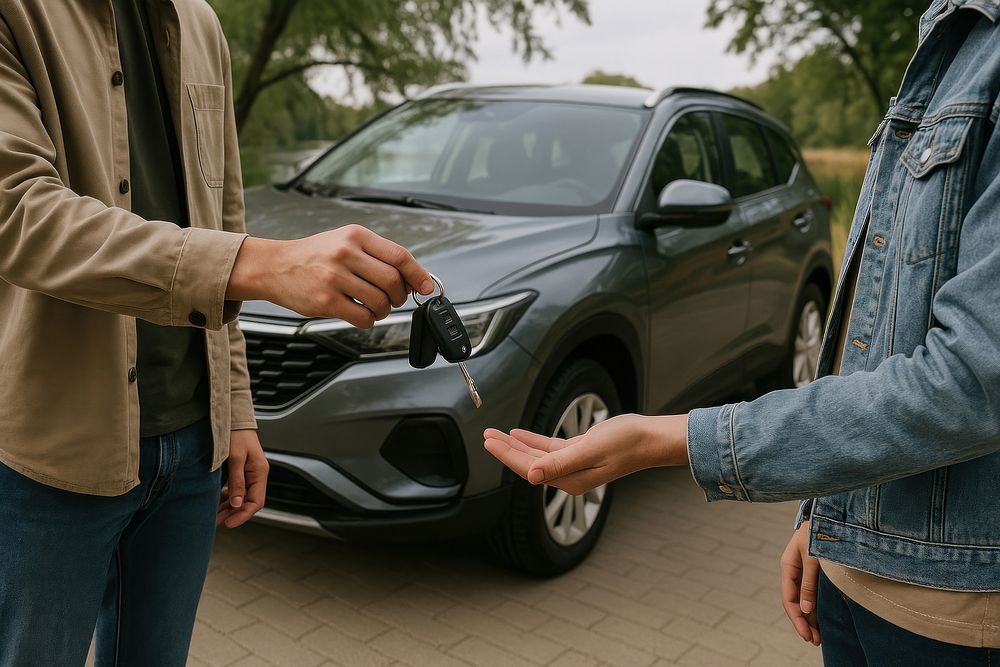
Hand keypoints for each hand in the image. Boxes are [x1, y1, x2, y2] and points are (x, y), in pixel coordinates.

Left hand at [217, 429, 268, 528]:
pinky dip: (227, 498)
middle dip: (234, 514)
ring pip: (241, 497)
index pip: (256, 502)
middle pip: (249, 502)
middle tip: (217, 522)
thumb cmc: (237, 435)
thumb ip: (237, 482)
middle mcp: (257, 475)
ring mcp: (249, 474)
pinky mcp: (241, 471)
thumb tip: (236, 503)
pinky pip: (236, 490)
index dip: (243, 514)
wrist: (234, 419)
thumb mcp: (235, 459)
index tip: (229, 523)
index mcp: (260, 473)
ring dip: (229, 508)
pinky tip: (217, 503)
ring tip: (214, 517)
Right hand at [227, 225, 433, 326]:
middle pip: (393, 281)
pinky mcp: (325, 301)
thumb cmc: (314, 256)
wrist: (274, 266)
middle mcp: (346, 253)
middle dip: (400, 296)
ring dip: (384, 310)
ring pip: (380, 302)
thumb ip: (377, 256)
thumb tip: (413, 278)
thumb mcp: (345, 242)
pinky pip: (362, 317)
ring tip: (375, 307)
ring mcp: (335, 278)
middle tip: (393, 299)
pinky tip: (361, 314)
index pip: (399, 255)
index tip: (426, 287)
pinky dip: (368, 320)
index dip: (418, 274)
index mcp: (356, 236)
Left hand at [483, 414, 687, 495]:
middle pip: (528, 462)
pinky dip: (533, 440)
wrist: (648, 438)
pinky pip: (549, 448)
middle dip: (506, 449)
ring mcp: (573, 465)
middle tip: (486, 435)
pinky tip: (520, 433)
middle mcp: (568, 475)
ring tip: (497, 434)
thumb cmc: (625, 443)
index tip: (489, 442)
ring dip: (516, 444)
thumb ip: (558, 463)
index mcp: (569, 479)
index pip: (528, 467)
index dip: (506, 455)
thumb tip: (530, 475)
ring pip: (536, 454)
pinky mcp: (578, 453)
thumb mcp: (589, 450)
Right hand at [780, 522, 820, 645]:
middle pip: (794, 601)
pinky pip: (811, 592)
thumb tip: (804, 610)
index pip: (788, 599)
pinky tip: (819, 618)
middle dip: (803, 622)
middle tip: (814, 640)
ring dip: (809, 617)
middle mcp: (794, 570)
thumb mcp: (814, 558)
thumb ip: (809, 584)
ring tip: (818, 635)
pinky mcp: (814, 569)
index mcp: (787, 566)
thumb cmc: (819, 531)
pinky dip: (815, 607)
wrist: (829, 513)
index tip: (807, 635)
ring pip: (803, 599)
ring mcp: (803, 570)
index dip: (797, 619)